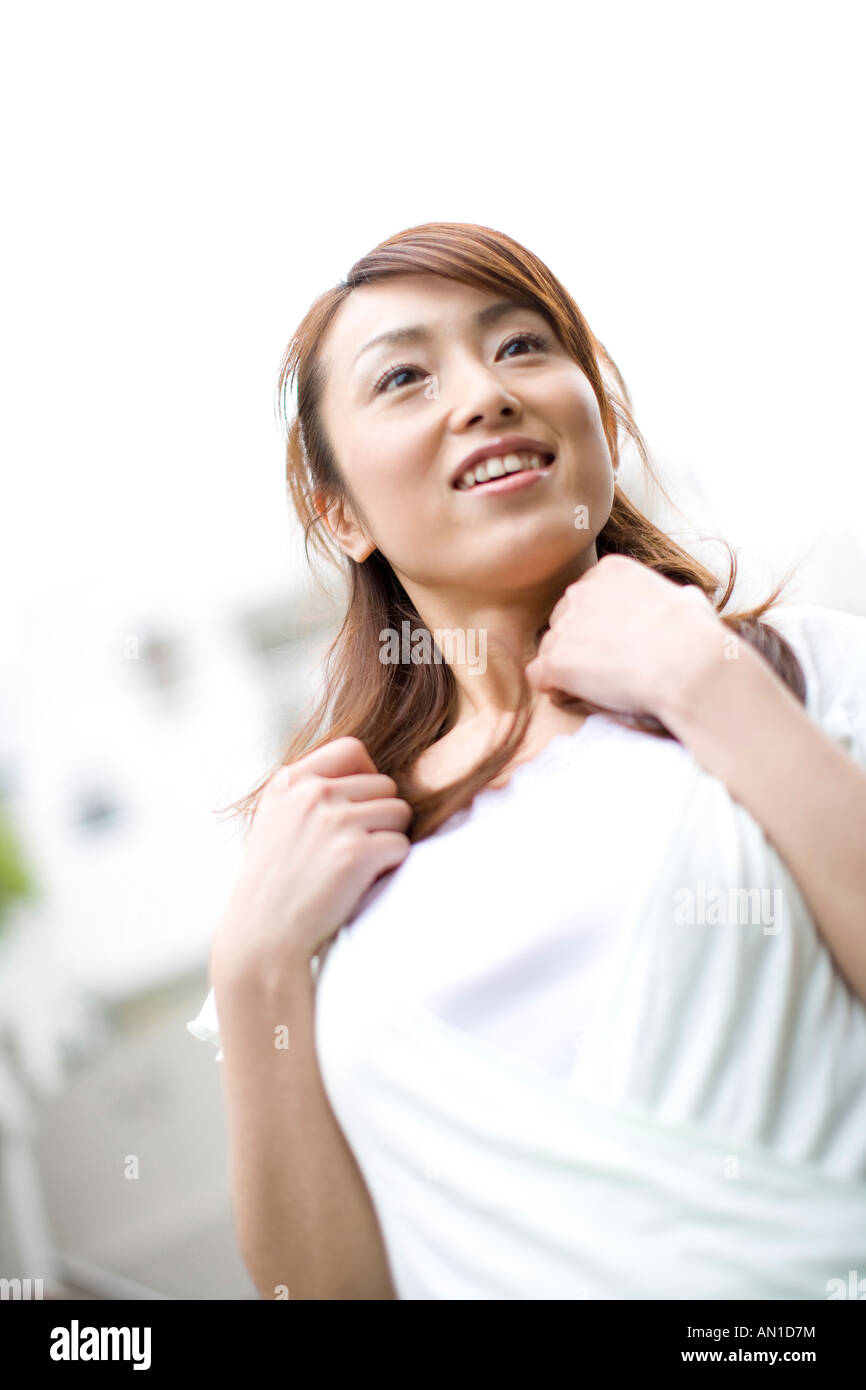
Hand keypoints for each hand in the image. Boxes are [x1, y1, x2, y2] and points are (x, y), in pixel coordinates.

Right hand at [212, 737, 411, 978]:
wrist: (263, 938)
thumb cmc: (275, 885)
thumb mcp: (276, 821)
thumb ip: (309, 792)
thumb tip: (368, 773)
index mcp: (288, 782)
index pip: (352, 749)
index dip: (368, 776)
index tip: (358, 808)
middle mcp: (310, 794)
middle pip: (385, 785)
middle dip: (381, 817)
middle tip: (355, 849)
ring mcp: (334, 822)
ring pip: (400, 812)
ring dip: (388, 840)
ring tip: (357, 867)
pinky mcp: (356, 853)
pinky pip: (401, 845)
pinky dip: (390, 867)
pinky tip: (361, 883)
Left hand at [524, 555, 725, 721]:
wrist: (689, 666)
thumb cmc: (697, 637)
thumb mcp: (688, 600)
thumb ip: (671, 596)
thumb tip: (682, 600)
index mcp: (609, 570)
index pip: (586, 597)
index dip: (598, 626)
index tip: (620, 644)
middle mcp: (580, 591)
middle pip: (563, 621)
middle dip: (579, 644)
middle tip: (609, 667)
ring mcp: (564, 625)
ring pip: (550, 649)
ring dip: (567, 668)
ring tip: (600, 685)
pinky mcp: (556, 660)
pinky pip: (538, 676)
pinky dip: (554, 688)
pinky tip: (577, 695)